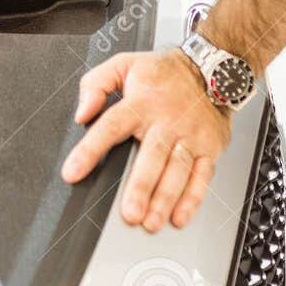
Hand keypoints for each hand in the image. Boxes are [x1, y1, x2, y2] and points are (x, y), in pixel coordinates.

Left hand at [62, 49, 230, 230]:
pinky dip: (193, 198)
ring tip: (152, 221)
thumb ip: (95, 85)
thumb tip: (82, 113)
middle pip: (152, 156)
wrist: (213, 68)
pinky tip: (180, 215)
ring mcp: (190, 136)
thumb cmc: (165, 73)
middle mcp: (167, 121)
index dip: (90, 150)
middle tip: (130, 213)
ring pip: (177, 170)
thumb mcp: (123, 65)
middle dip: (141, 187)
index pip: (110, 127)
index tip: (73, 172)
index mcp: (141, 103)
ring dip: (165, 199)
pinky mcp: (209, 147)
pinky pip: (202, 176)